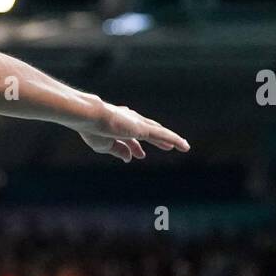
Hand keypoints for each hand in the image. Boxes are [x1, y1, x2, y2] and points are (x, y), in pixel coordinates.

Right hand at [73, 95, 189, 161]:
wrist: (92, 117)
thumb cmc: (93, 129)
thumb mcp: (105, 146)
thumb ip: (119, 151)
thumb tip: (129, 158)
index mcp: (119, 127)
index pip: (130, 138)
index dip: (134, 147)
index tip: (137, 155)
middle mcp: (131, 123)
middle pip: (149, 132)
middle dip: (157, 140)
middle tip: (167, 146)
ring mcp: (138, 124)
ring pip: (160, 133)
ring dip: (170, 140)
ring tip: (182, 146)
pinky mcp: (144, 128)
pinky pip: (164, 135)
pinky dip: (175, 140)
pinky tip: (184, 146)